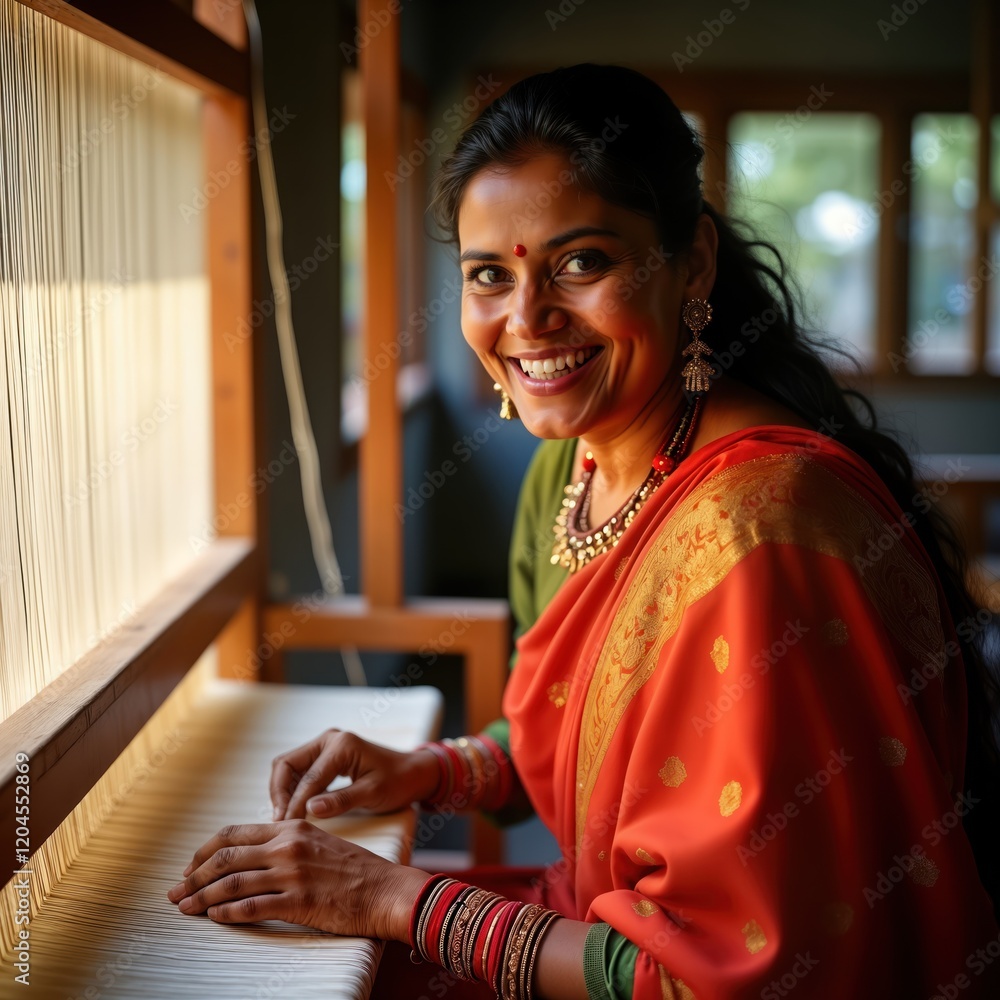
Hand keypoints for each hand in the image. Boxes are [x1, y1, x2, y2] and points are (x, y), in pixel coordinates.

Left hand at [166, 820, 428, 940]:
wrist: (385, 889)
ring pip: (232, 883)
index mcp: (291, 828)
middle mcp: (287, 846)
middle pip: (225, 857)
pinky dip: (227, 913)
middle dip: (193, 876)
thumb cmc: (354, 869)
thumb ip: (286, 842)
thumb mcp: (318, 841)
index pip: (234, 833)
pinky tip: (215, 918)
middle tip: (175, 891)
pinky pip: (252, 907)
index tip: (190, 866)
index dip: (204, 851)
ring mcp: (292, 874)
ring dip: (201, 897)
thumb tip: (249, 855)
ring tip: (185, 908)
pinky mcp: (299, 901)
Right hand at [270, 729, 439, 819]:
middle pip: (286, 763)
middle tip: (279, 822)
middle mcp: (330, 739)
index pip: (308, 778)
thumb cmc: (398, 782)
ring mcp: (325, 744)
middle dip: (279, 793)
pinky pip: (298, 769)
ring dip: (282, 790)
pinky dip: (291, 787)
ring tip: (283, 818)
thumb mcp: (373, 794)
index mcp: (342, 746)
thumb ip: (342, 801)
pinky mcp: (325, 754)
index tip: (286, 829)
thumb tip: (309, 810)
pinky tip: (293, 808)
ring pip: (289, 765)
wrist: (412, 772)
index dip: (294, 804)